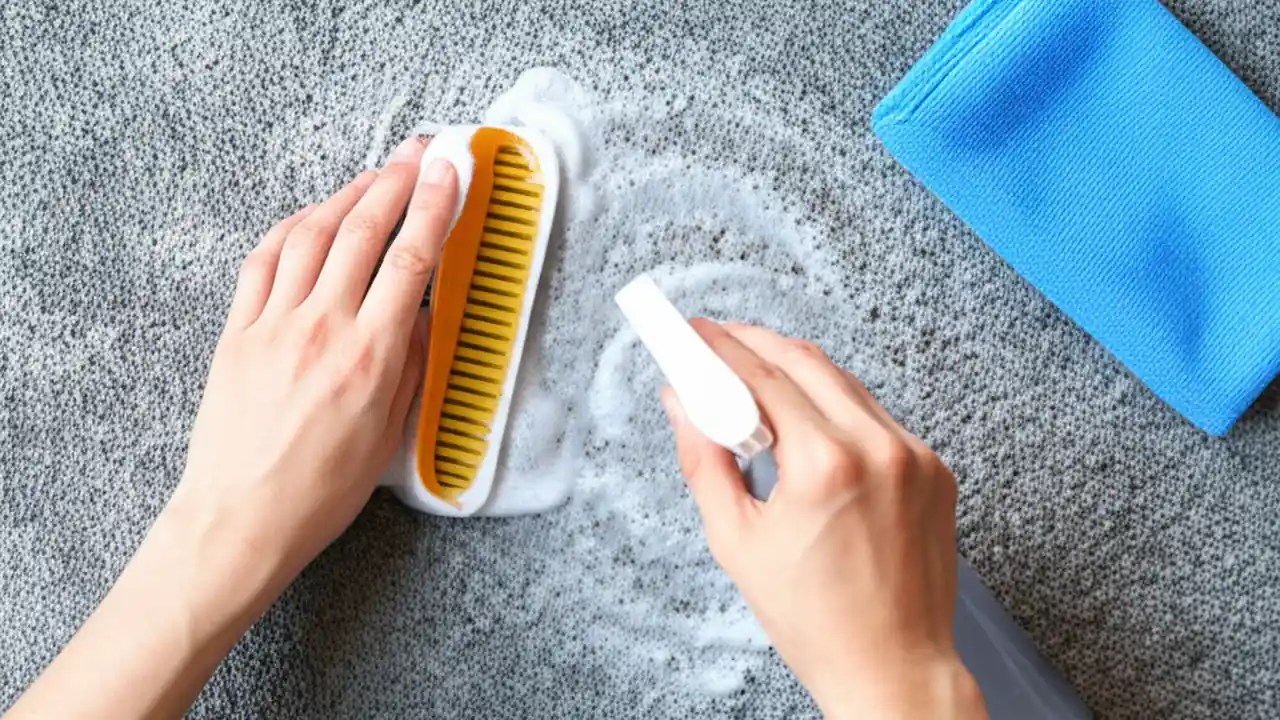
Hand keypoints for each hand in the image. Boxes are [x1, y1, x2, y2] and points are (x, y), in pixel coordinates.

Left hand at [5, 136, 457, 719]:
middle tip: (419, 152)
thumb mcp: (390, 436)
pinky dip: (292, 228)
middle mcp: (322, 329)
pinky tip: (312, 217)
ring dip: (347, 195)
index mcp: (370, 357)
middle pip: (363, 232)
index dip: (433, 205)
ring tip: (374, 176)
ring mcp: (274, 325)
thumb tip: (424, 315)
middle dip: (395, 181)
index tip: (449, 169)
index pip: (410, 260)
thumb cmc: (322, 492)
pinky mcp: (237, 332)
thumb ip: (412, 366)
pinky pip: (264, 261)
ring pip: (312, 235)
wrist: (242, 520)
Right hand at [661, 321, 985, 719]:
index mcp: (827, 466)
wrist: (894, 668)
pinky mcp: (934, 469)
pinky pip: (877, 416)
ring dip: (798, 370)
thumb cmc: (817, 621)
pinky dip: (838, 406)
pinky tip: (810, 418)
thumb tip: (682, 403)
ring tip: (757, 377)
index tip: (695, 332)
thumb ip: (705, 461)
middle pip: (807, 362)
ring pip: (845, 383)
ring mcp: (915, 456)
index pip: (762, 378)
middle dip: (757, 343)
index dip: (721, 348)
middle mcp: (879, 449)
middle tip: (720, 341)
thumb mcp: (737, 542)